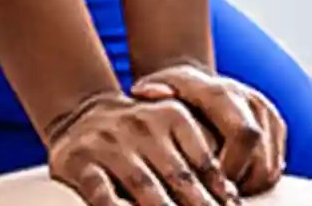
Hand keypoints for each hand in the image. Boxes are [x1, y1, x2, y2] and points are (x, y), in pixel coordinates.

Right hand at [46, 91, 239, 205]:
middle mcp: (142, 125)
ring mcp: (110, 143)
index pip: (205, 162)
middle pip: (180, 178)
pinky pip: (102, 192)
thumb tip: (231, 199)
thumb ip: (200, 162)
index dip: (221, 194)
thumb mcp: (171, 132)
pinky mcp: (81, 161)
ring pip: (144, 186)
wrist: (81, 115)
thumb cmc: (140, 136)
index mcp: (173, 115)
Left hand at [133, 65, 286, 195]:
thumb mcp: (157, 87)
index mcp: (224, 91)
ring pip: (270, 169)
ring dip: (246, 186)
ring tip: (216, 189)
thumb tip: (144, 92)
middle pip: (261, 159)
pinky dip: (254, 182)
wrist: (193, 83)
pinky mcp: (277, 129)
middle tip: (211, 194)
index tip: (205, 183)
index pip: (244, 134)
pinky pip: (274, 169)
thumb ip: (153, 92)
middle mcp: (252, 101)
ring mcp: (268, 115)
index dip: (229, 166)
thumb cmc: (169, 93)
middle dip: (238, 183)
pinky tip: (228, 182)